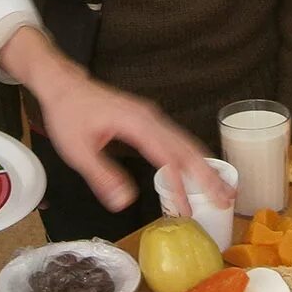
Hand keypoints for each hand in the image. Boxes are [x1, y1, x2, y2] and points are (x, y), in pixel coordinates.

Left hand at [0, 26, 230, 214]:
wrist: (63, 84)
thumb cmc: (69, 113)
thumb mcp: (78, 150)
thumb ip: (102, 176)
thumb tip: (124, 203)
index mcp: (136, 123)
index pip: (166, 157)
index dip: (179, 184)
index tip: (186, 208)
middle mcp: (150, 118)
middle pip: (187, 148)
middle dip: (208, 174)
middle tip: (227, 198)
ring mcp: (151, 117)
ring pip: (186, 142)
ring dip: (205, 166)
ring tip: (223, 188)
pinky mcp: (148, 120)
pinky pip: (177, 139)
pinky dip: (192, 156)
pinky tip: (199, 170)